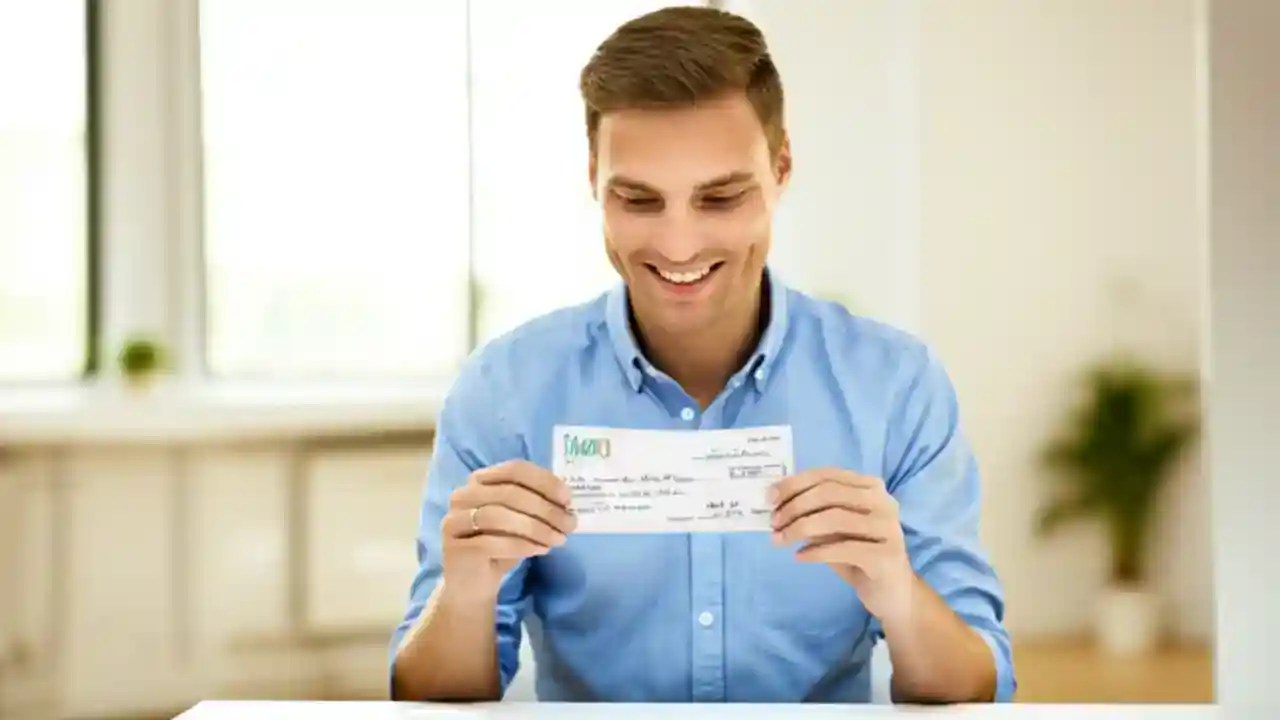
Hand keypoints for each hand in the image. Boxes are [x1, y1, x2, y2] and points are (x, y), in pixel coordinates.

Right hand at [442, 460, 576, 600]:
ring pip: (499, 516)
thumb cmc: (499, 546)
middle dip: (546, 509)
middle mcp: (463, 495)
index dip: (544, 481)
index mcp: (480, 480)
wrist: (472, 585)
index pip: (515, 469)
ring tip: (558, 540)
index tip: (568, 499)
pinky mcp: (455, 549)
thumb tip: (567, 504)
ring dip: (536, 528)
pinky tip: (540, 550)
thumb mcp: (520, 520)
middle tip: (569, 524)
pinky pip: (491, 543)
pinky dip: (521, 545)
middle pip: (509, 493)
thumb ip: (537, 506)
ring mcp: (455, 521)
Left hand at [770, 468, 914, 621]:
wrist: (891, 593)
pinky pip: (843, 548)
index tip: (770, 497)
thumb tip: (777, 503)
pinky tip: (799, 557)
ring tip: (780, 539)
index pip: (828, 475)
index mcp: (871, 487)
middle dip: (795, 506)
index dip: (795, 483)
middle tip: (774, 522)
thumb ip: (813, 513)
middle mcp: (884, 502)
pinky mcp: (886, 556)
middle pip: (830, 493)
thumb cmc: (858, 556)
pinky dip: (816, 551)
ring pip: (835, 518)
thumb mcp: (833, 530)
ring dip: (800, 528)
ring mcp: (888, 528)